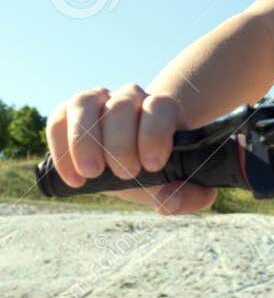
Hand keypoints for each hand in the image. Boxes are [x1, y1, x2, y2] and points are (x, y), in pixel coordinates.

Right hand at [45, 84, 217, 214]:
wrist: (136, 162)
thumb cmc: (162, 170)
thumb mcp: (185, 186)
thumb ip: (192, 196)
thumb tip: (167, 199)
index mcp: (162, 109)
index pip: (160, 106)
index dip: (155, 133)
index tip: (152, 165)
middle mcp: (129, 98)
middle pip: (121, 106)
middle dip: (120, 144)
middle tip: (124, 175)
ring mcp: (97, 101)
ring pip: (84, 102)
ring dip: (84, 139)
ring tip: (91, 173)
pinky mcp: (69, 112)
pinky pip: (58, 119)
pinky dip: (61, 148)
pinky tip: (73, 178)